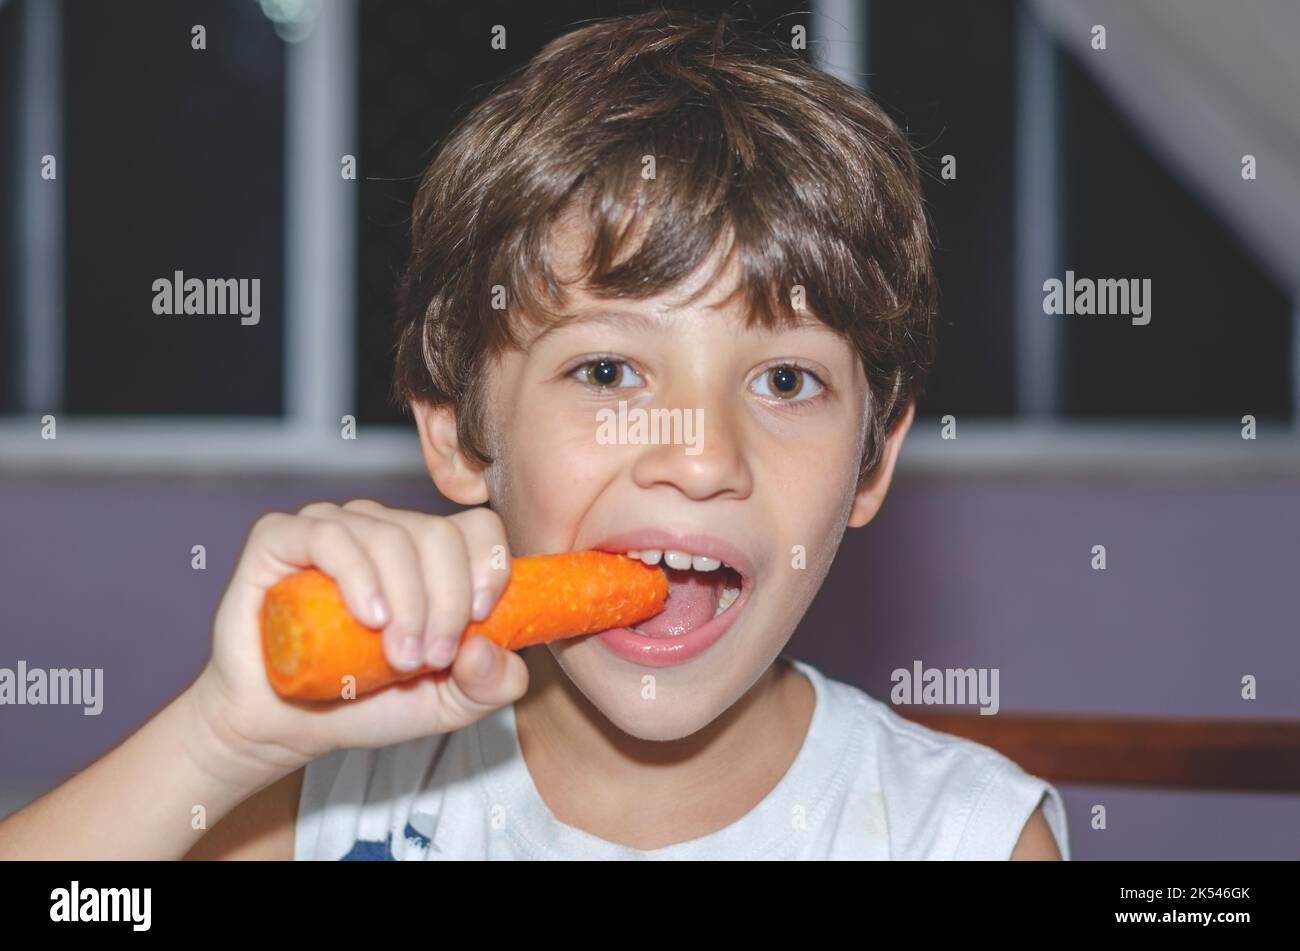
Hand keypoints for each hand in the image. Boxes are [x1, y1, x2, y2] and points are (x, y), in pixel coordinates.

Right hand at [190, 500, 527, 787]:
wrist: (284, 726)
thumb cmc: (366, 702)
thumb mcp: (449, 705)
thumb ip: (492, 685)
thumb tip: (487, 648)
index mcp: (429, 552)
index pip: (478, 527)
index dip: (489, 567)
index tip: (481, 620)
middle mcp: (384, 529)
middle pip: (439, 534)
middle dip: (447, 602)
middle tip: (430, 659)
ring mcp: (333, 527)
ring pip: (390, 536)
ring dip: (406, 601)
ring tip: (397, 657)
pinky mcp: (281, 538)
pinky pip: (329, 535)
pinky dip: (358, 574)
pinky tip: (369, 617)